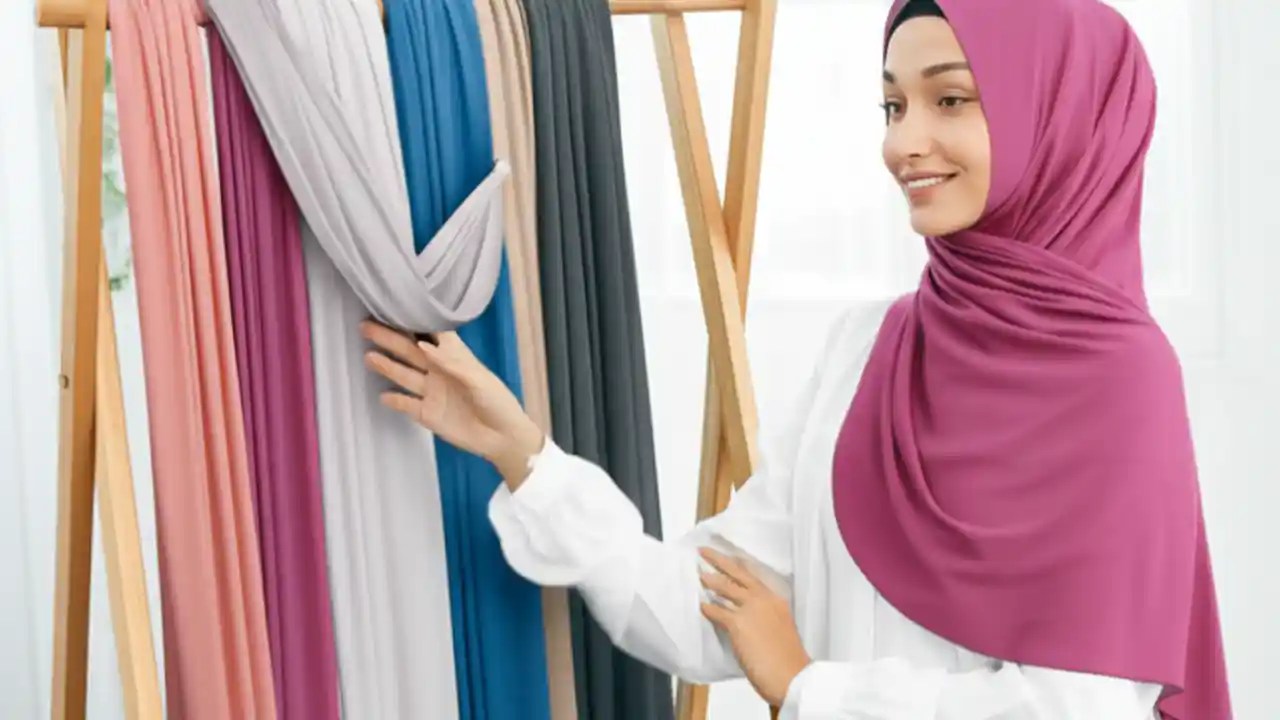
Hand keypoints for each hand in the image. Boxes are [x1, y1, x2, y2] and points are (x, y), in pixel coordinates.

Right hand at [360, 320, 543, 486]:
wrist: (503, 439)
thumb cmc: (498, 403)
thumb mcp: (478, 379)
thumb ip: (451, 362)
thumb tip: (422, 345)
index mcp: (455, 358)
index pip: (432, 334)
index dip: (415, 321)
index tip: (394, 307)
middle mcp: (439, 371)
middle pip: (410, 351)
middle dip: (390, 339)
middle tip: (366, 326)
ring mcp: (432, 393)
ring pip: (404, 375)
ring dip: (386, 365)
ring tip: (368, 356)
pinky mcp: (427, 414)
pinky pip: (406, 404)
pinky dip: (394, 400)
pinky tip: (382, 394)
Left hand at [698, 548, 810, 706]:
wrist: (792, 675)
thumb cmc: (788, 658)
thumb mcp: (780, 628)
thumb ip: (766, 618)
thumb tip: (751, 620)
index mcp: (777, 600)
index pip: (754, 577)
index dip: (739, 567)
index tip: (730, 558)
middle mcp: (764, 599)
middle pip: (738, 574)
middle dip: (720, 561)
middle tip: (704, 551)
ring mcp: (750, 609)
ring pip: (726, 588)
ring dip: (711, 580)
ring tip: (700, 574)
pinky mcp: (737, 624)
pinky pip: (717, 612)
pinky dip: (708, 608)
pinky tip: (702, 607)